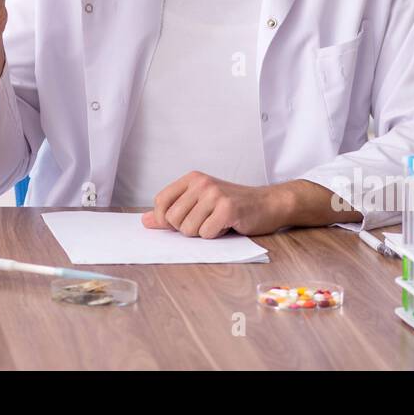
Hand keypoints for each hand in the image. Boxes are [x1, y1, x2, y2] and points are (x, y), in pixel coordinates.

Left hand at [141, 171, 287, 237]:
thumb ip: (172, 211)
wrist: (268, 203)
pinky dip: (216, 235)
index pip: (160, 202)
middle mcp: (201, 183)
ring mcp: (215, 194)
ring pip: (188, 229)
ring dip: (202, 233)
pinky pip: (206, 233)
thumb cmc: (232, 205)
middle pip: (172, 219)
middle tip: (205, 222)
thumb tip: (145, 222)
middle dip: (186, 229)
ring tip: (216, 222)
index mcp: (191, 179)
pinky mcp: (228, 209)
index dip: (163, 219)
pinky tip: (227, 225)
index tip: (177, 224)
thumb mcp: (200, 203)